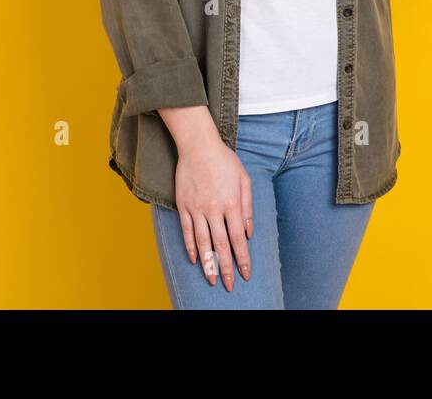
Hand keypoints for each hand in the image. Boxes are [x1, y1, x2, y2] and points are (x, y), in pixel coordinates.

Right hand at [172, 134, 252, 291]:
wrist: (198, 145)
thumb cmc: (224, 161)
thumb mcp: (244, 179)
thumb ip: (247, 207)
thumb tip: (248, 232)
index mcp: (231, 203)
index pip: (238, 238)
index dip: (242, 259)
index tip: (246, 274)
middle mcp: (214, 209)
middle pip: (221, 245)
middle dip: (226, 268)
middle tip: (229, 286)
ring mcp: (197, 208)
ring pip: (202, 242)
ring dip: (208, 264)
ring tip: (211, 280)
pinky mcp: (183, 205)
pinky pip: (186, 231)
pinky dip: (190, 247)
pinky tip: (195, 260)